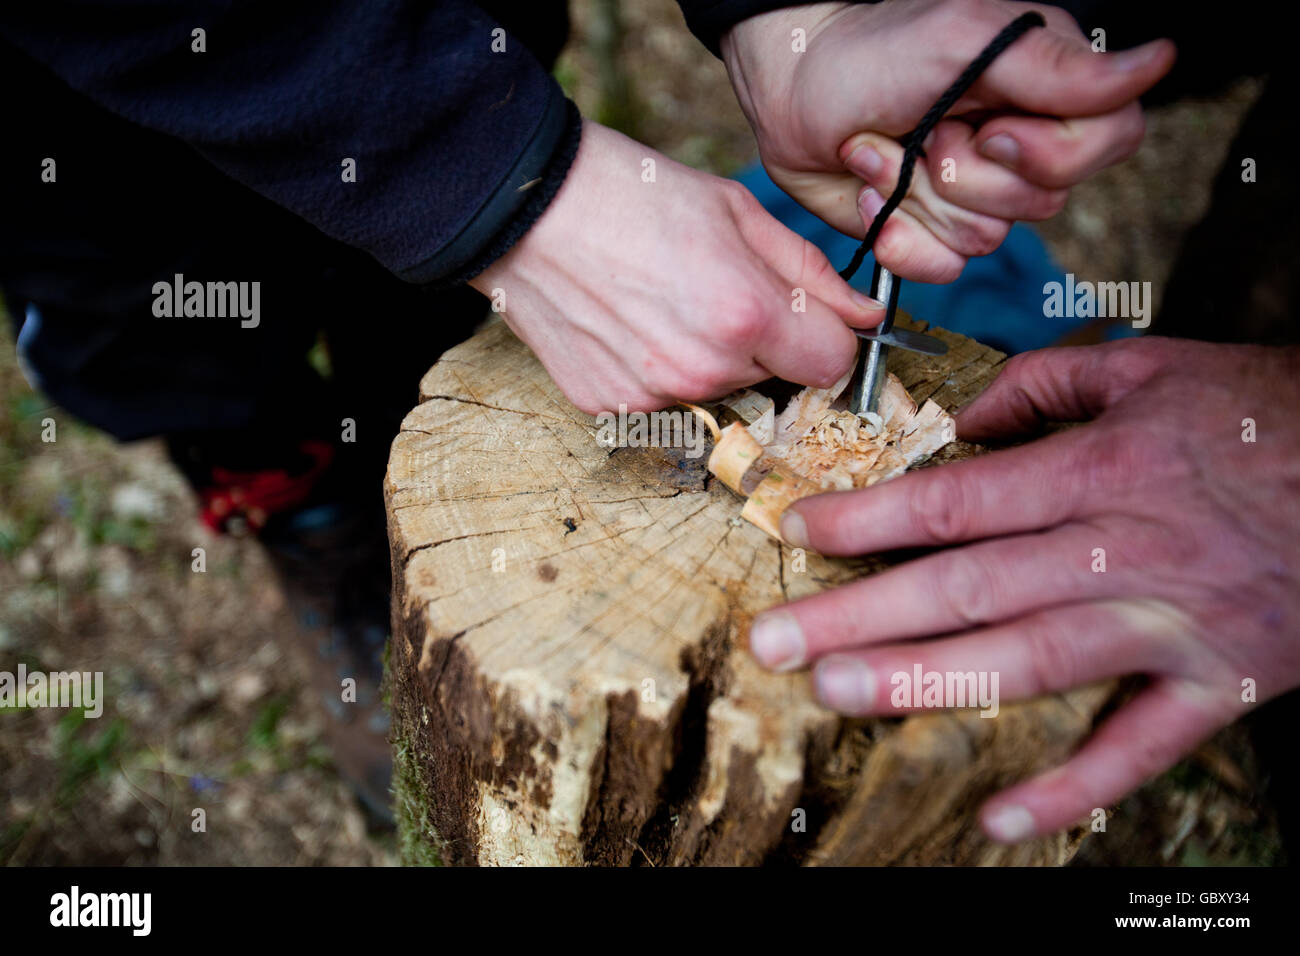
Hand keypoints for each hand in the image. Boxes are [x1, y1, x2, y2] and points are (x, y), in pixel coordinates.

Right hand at [470, 120, 884, 414]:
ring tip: (665, 301)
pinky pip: (663, 399)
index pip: (832, 365)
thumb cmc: (632, 195)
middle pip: (774, 378)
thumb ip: (812, 272)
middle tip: (715, 287)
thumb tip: (867, 315)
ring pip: (720, 391)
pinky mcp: (611, 407)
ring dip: (711, 357)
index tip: (804, 315)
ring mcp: (653, 396)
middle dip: (763, 342)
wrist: (526, 210)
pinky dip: (657, 368)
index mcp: (747, 315)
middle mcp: (704, 371)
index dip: (823, 336)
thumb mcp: (736, 211)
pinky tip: (629, 322)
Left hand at [721, 0, 1175, 281]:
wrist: (791, 88)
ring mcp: (974, 195)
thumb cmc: (874, 49)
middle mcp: (1021, 146)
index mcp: (1049, 90)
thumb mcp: (969, 41)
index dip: (1050, 153)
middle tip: (923, 129)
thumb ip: (1060, 69)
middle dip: (966, 173)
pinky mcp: (927, 232)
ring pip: (986, 239)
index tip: (991, 129)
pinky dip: (896, 236)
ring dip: (918, 196)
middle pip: (1041, 201)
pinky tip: (871, 191)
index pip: (1109, 142)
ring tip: (884, 148)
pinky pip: (940, 268)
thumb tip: (1158, 61)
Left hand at [747, 337, 1299, 841]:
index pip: (955, 501)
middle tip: (774, 642)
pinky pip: (1139, 749)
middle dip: (859, 614)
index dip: (868, 518)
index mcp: (1098, 469)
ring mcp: (1169, 624)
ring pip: (1028, 662)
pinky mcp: (1219, 681)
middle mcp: (1120, 550)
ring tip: (839, 694)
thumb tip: (959, 422)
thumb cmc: (1263, 414)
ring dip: (927, 682)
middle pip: (966, 587)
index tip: (800, 531)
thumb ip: (1043, 384)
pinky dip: (1074, 789)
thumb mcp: (1151, 366)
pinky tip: (1002, 819)